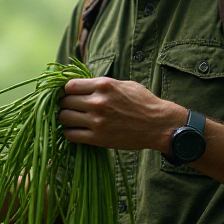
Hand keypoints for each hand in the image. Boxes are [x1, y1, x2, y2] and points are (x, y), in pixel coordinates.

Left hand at [57, 77, 186, 151]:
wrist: (158, 125)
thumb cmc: (143, 102)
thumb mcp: (123, 84)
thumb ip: (101, 84)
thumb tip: (81, 85)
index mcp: (103, 85)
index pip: (70, 85)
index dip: (67, 91)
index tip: (71, 95)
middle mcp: (97, 102)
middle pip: (65, 102)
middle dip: (65, 104)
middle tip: (71, 108)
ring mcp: (97, 121)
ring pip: (64, 118)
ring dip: (65, 118)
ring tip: (72, 119)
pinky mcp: (98, 138)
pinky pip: (71, 135)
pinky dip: (69, 133)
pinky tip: (76, 131)